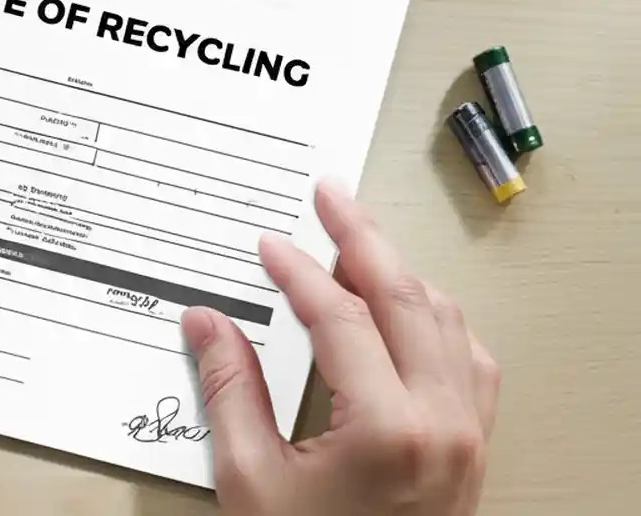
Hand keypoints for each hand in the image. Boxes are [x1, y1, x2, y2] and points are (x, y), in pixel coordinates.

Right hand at [182, 180, 499, 515]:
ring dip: (401, 273)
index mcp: (387, 428)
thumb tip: (207, 324)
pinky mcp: (473, 446)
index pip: (340, 316)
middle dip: (361, 238)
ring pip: (446, 319)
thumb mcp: (251, 483)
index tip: (270, 245)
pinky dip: (437, 318)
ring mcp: (467, 434)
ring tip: (360, 242)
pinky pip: (470, 358)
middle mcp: (442, 422)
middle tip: (330, 197)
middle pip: (406, 297)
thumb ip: (228, 392)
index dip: (299, 271)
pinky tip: (412, 307)